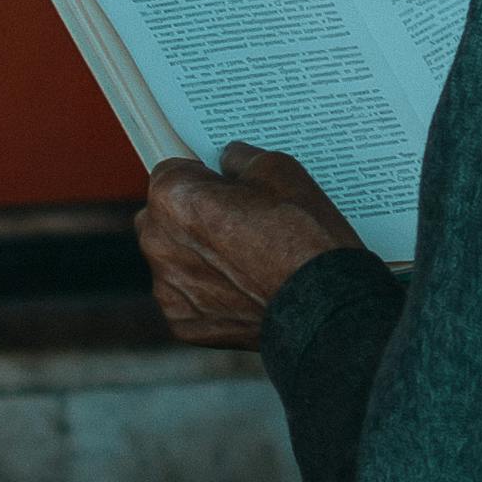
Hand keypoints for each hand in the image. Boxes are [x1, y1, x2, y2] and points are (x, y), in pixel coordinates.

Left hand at [137, 143, 362, 348]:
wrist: (324, 304)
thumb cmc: (302, 234)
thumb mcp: (278, 170)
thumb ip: (240, 159)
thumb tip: (229, 161)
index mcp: (172, 198)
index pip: (169, 174)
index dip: (201, 178)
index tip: (226, 189)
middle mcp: (158, 243)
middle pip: (162, 219)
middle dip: (188, 219)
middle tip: (233, 224)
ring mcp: (168, 288)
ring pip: (172, 262)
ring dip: (195, 259)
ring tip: (242, 264)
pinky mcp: (183, 323)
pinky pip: (186, 299)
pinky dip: (206, 296)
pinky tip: (242, 293)